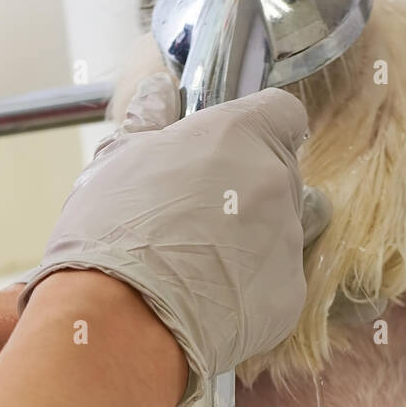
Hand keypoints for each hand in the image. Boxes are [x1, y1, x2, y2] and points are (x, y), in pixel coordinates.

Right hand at [19, 74, 310, 406]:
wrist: (127, 317)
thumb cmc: (114, 228)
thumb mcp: (118, 160)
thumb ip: (148, 121)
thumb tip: (160, 89)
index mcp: (241, 136)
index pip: (284, 114)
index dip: (264, 129)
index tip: (241, 148)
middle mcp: (278, 183)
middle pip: (285, 177)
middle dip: (254, 191)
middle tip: (203, 217)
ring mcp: (290, 242)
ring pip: (288, 233)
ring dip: (260, 241)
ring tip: (210, 264)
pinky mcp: (291, 297)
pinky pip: (279, 286)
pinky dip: (254, 292)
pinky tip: (215, 302)